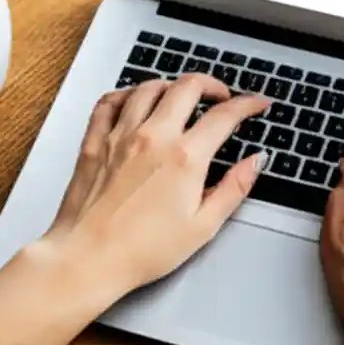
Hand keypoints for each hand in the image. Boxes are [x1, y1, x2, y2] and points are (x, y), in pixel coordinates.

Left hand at [30, 75, 270, 304]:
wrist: (87, 260)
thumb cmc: (141, 251)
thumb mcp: (203, 226)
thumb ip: (234, 188)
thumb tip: (255, 163)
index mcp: (184, 158)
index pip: (224, 115)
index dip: (248, 105)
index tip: (256, 104)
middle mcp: (153, 138)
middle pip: (187, 87)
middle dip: (212, 84)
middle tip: (221, 95)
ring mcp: (120, 136)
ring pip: (149, 87)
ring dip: (172, 85)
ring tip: (181, 95)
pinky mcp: (95, 143)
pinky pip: (109, 102)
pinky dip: (126, 94)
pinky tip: (134, 101)